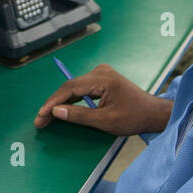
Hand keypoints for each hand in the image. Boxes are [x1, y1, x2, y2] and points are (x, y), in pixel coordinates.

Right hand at [35, 63, 171, 135]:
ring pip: (74, 87)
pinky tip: (62, 109)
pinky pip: (81, 89)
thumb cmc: (133, 117)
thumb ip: (79, 115)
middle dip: (54, 104)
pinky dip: (71, 99)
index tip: (41, 116)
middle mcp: (100, 71)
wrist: (152, 113)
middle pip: (69, 86)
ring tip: (47, 117)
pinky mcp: (102, 79)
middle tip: (40, 120)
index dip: (52, 103)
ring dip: (61, 102)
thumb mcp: (105, 121)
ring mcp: (101, 74)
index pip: (70, 88)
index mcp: (102, 78)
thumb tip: (56, 111)